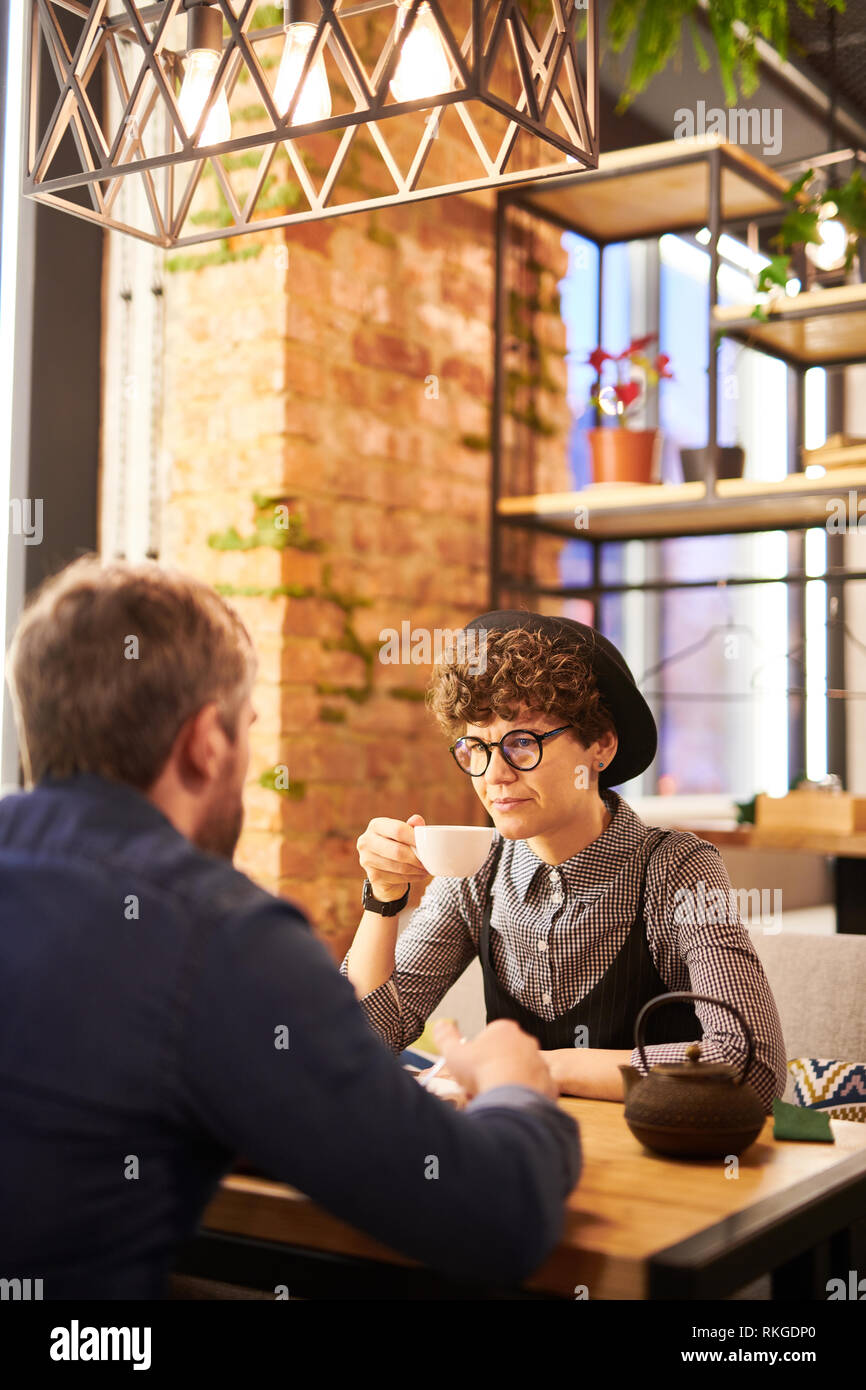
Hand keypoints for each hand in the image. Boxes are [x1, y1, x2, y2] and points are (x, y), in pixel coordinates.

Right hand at [357, 814, 427, 902]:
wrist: (382, 867)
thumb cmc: (395, 844)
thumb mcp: (403, 833)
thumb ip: (411, 826)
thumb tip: (417, 820)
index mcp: (375, 825)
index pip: (398, 830)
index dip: (415, 838)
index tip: (427, 844)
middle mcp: (366, 841)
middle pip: (398, 851)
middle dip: (417, 857)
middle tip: (429, 860)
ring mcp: (367, 859)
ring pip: (399, 866)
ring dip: (417, 869)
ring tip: (426, 868)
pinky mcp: (372, 876)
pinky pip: (398, 878)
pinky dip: (412, 877)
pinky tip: (419, 874)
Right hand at [431, 1019, 558, 1101]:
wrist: (510, 1097)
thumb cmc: (483, 1072)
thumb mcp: (453, 1052)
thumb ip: (446, 1037)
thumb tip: (441, 1025)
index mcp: (504, 1030)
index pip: (489, 1036)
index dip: (477, 1054)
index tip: (471, 1067)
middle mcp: (526, 1042)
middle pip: (506, 1054)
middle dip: (493, 1068)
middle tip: (481, 1084)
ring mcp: (540, 1063)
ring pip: (520, 1072)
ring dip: (508, 1083)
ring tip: (494, 1097)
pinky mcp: (548, 1084)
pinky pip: (534, 1090)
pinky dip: (523, 1097)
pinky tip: (510, 1105)